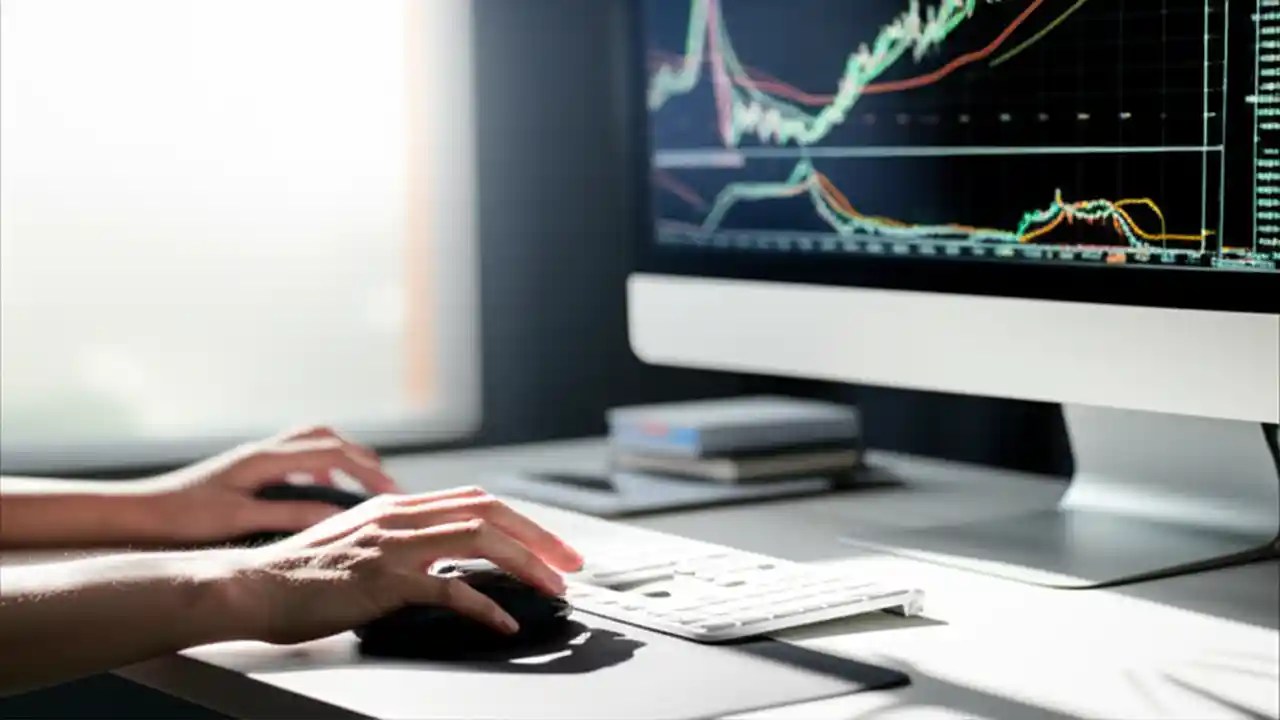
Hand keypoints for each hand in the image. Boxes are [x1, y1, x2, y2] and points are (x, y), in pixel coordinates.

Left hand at [145, 426, 401, 543]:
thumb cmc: (182, 518)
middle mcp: (264, 450)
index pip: (333, 452)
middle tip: (384, 484)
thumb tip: (337, 517)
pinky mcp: (249, 470)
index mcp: (266, 458)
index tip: (392, 491)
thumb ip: (291, 516)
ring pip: (313, 442)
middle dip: (362, 456)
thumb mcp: (240, 519)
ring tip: (361, 483)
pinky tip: (320, 489)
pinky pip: (297, 456)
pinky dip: (320, 466)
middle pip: (328, 437)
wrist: (139, 514)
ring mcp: (256, 458)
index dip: (368, 470)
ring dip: (342, 456)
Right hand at [225, 486, 584, 643]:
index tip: (552, 544)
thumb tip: (448, 553)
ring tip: (553, 589)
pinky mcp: (382, 581)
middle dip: (539, 536)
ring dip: (525, 565)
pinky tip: (504, 622)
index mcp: (400, 506)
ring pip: (478, 542)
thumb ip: (404, 538)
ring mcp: (392, 546)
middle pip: (490, 513)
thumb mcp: (362, 541)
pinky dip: (483, 606)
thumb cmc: (304, 573)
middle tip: (572, 564)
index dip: (523, 520)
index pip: (478, 501)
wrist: (252, 587)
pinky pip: (447, 590)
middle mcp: (401, 517)